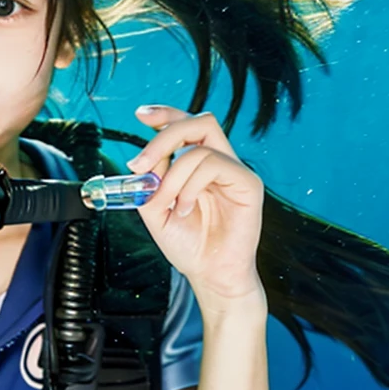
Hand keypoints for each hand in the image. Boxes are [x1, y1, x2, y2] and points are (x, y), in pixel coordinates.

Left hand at [129, 105, 264, 308]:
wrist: (210, 274)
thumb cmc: (188, 245)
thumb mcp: (155, 211)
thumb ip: (149, 184)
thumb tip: (142, 161)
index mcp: (198, 166)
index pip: (186, 127)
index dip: (166, 115)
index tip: (141, 115)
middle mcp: (219, 162)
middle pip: (198, 122)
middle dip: (164, 136)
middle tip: (140, 163)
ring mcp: (235, 172)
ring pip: (199, 149)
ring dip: (173, 176)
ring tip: (168, 204)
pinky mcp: (248, 183)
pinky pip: (214, 165)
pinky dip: (190, 186)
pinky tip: (185, 209)